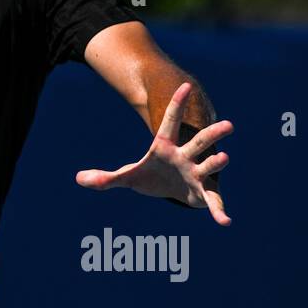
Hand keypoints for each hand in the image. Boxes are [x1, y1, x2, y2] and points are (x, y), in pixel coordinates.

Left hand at [75, 81, 232, 224]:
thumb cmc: (151, 175)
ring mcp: (196, 173)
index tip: (186, 86)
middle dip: (213, 134)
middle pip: (200, 141)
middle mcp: (185, 156)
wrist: (169, 191)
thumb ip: (105, 178)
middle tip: (229, 125)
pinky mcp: (202, 192)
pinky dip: (218, 211)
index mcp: (166, 146)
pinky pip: (212, 201)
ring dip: (217, 162)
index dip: (177, 104)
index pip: (171, 122)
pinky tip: (225, 221)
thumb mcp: (127, 176)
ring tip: (224, 157)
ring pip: (209, 165)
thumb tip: (78, 179)